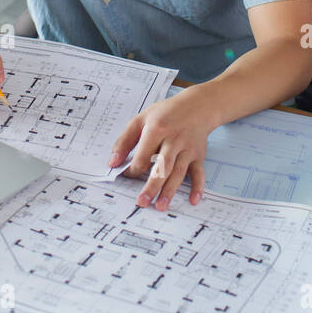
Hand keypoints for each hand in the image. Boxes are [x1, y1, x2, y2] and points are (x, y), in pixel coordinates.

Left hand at [108, 94, 214, 209]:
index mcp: (157, 130)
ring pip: (178, 172)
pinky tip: (193, 200)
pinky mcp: (198, 156)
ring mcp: (187, 149)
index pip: (143, 156)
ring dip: (170, 190)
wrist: (197, 106)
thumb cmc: (166, 113)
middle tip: (142, 202)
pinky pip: (199, 173)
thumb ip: (124, 141)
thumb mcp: (141, 119)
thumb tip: (112, 162)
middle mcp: (174, 140)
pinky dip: (198, 187)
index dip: (133, 169)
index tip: (127, 175)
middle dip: (152, 186)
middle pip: (162, 166)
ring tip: (160, 206)